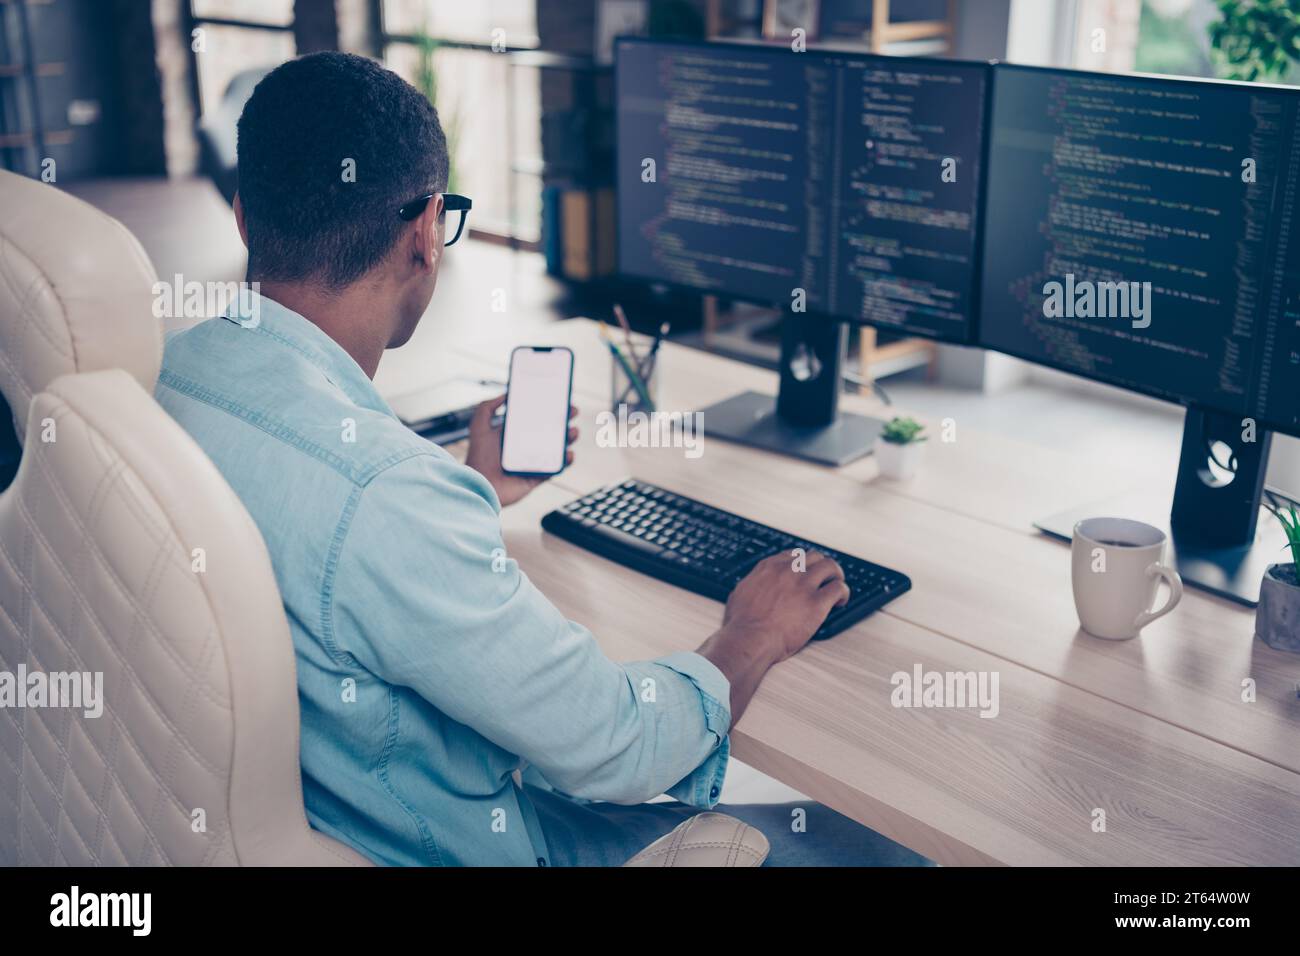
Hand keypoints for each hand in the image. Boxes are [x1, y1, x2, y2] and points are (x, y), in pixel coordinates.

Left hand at [464, 395, 578, 506]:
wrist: (479, 486)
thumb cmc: (477, 459)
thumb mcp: (478, 427)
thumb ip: (486, 408)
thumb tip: (504, 394)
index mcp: (514, 434)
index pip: (535, 418)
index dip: (548, 409)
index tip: (559, 399)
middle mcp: (525, 447)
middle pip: (550, 431)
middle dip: (563, 421)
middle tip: (572, 411)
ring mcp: (533, 462)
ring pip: (557, 449)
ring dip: (568, 439)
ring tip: (573, 431)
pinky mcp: (537, 477)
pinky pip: (555, 469)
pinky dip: (565, 462)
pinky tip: (569, 454)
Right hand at [723, 551, 848, 663]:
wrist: (750, 639)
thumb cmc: (742, 623)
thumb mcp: (740, 593)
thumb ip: (753, 583)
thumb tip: (754, 584)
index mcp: (769, 567)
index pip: (794, 555)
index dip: (804, 564)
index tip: (807, 572)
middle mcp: (788, 571)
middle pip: (815, 557)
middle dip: (822, 566)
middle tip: (826, 578)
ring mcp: (804, 585)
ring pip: (830, 567)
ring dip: (836, 575)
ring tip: (837, 586)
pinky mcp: (817, 603)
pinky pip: (838, 589)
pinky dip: (842, 593)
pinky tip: (840, 602)